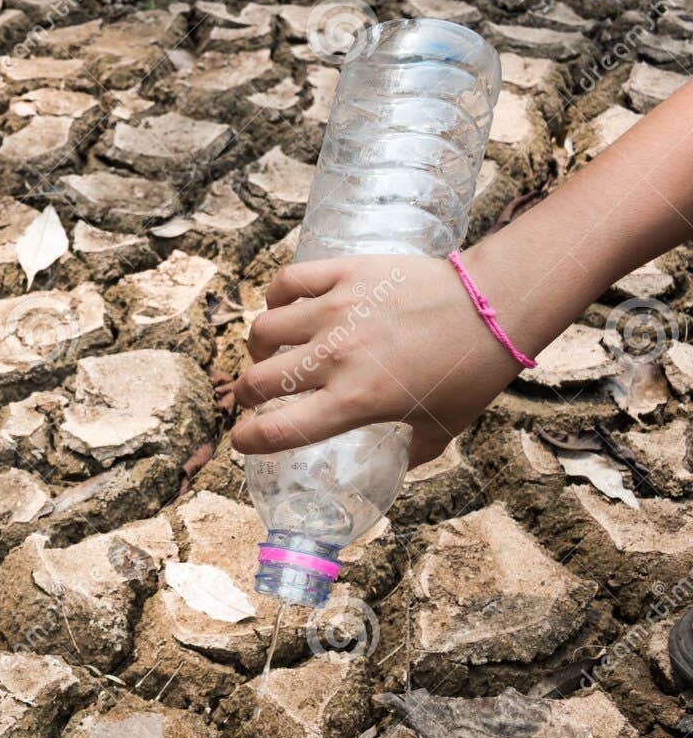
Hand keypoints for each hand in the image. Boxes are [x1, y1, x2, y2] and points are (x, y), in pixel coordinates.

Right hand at [229, 248, 539, 467]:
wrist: (494, 306)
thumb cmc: (470, 371)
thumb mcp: (443, 427)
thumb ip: (412, 451)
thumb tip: (396, 464)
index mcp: (354, 402)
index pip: (276, 431)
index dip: (248, 440)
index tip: (244, 440)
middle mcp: (336, 358)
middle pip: (257, 381)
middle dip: (247, 395)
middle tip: (256, 395)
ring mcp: (336, 311)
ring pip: (264, 330)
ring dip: (260, 348)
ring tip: (271, 351)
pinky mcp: (345, 274)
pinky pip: (288, 283)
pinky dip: (277, 297)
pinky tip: (285, 307)